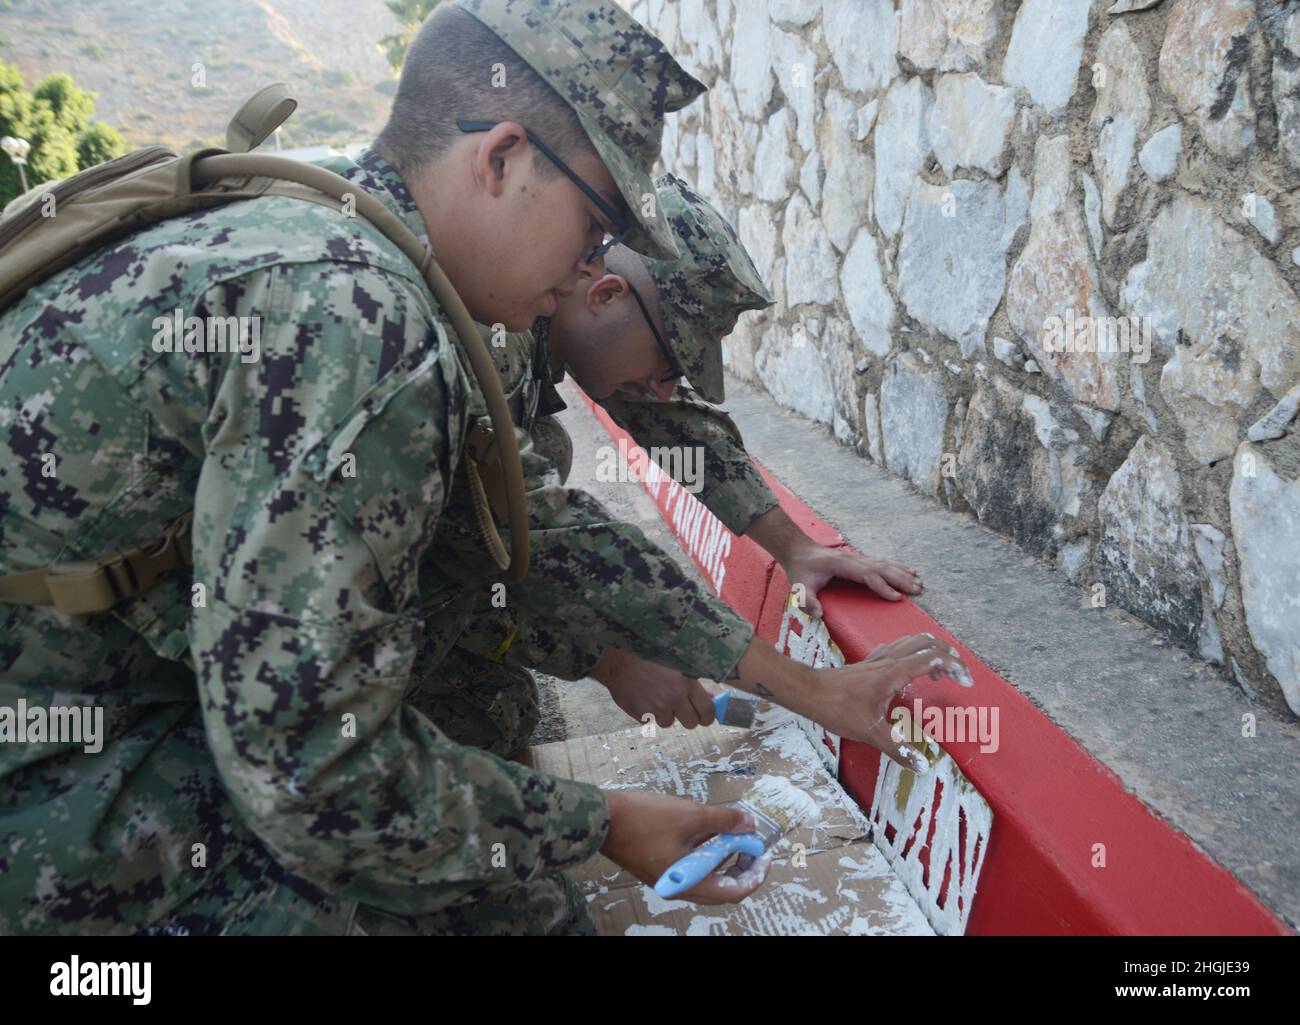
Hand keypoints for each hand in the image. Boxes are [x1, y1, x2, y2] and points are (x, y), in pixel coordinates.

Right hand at [592, 648, 717, 728]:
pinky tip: (644, 698)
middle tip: (680, 709)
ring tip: (656, 697)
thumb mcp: (677, 667)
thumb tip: (711, 699)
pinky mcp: (642, 715)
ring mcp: (657, 708)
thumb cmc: (649, 659)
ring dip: (665, 714)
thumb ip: (694, 685)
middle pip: (691, 723)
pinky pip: (651, 722)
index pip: (707, 711)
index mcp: (686, 683)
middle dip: (687, 718)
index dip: (707, 717)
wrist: (619, 662)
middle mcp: (674, 697)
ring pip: (669, 723)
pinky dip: (649, 714)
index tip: (704, 716)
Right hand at [601, 790, 768, 903]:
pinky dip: (707, 854)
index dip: (755, 874)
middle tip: (754, 845)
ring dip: (725, 859)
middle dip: (743, 868)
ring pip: (708, 878)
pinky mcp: (661, 867)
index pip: (734, 892)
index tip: (766, 855)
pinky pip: (693, 868)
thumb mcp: (691, 815)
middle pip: (722, 889)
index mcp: (689, 884)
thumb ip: (724, 821)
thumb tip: (750, 824)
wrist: (603, 818)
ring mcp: (670, 879)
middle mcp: (680, 888)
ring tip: (736, 834)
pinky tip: (712, 832)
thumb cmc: (644, 819)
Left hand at [783, 539, 922, 615]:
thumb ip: (806, 600)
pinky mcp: (860, 561)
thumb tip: (818, 614)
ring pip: (885, 565)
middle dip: (900, 579)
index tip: (896, 597)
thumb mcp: (799, 586)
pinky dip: (897, 568)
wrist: (800, 550)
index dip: (882, 586)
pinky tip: (910, 571)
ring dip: (902, 574)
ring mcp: (858, 559)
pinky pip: (882, 564)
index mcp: (842, 565)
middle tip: (917, 590)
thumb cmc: (801, 569)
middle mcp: (854, 560)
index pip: (867, 575)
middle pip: (881, 568)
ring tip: (919, 584)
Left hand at [801, 633, 971, 773]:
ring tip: (940, 674)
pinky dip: (913, 652)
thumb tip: (924, 766)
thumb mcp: (870, 733)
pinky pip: (897, 648)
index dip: (955, 667)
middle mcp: (888, 660)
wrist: (808, 692)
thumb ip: (898, 749)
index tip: (967, 682)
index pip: (932, 659)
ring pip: (911, 642)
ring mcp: (878, 658)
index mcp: (894, 673)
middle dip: (949, 654)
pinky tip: (910, 668)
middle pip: (926, 643)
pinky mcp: (869, 662)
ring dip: (931, 651)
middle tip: (960, 675)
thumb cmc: (837, 709)